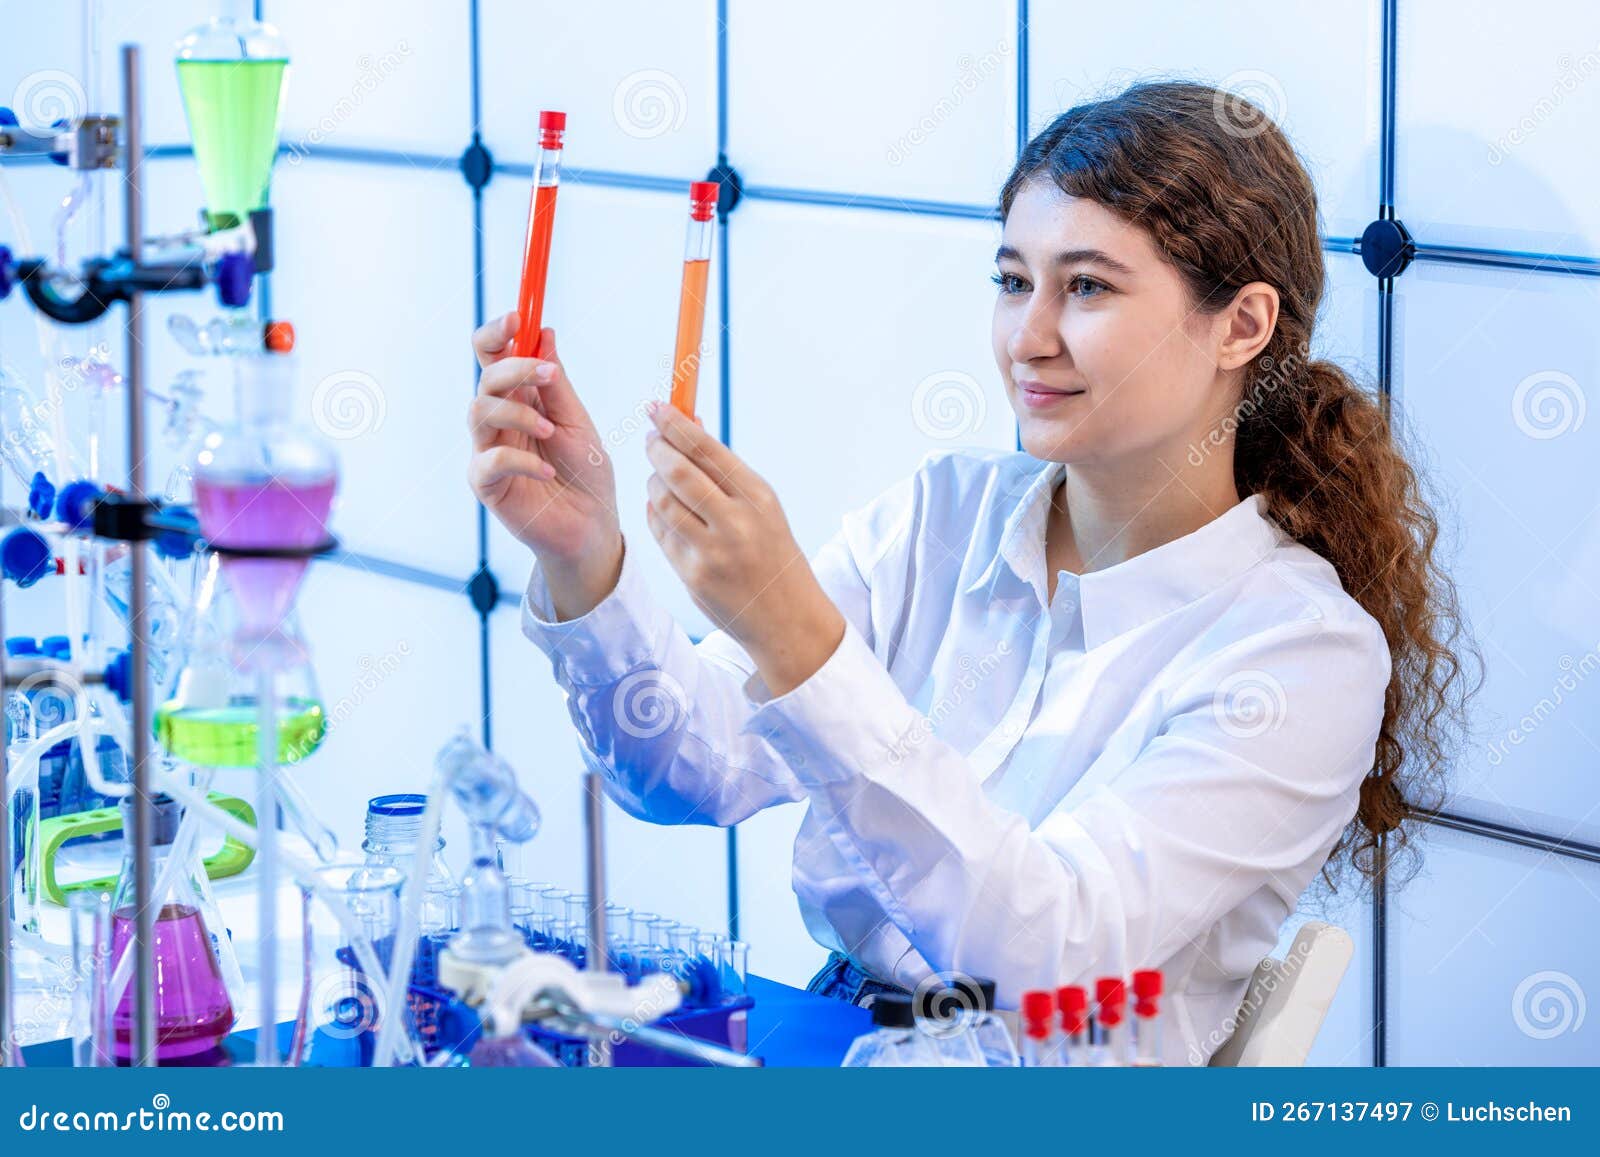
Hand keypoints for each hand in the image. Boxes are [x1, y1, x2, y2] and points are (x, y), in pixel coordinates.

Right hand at [468, 313, 620, 616]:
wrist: (592, 525)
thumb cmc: (586, 474)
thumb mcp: (578, 421)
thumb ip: (557, 383)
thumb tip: (545, 333)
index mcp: (521, 398)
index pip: (494, 355)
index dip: (497, 333)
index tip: (517, 317)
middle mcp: (500, 420)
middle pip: (486, 378)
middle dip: (515, 369)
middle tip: (548, 376)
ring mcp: (488, 450)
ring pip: (480, 412)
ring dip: (518, 415)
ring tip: (551, 431)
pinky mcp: (486, 483)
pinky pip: (489, 460)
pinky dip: (521, 461)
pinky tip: (548, 472)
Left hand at [643, 401, 844, 696]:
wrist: (787, 617)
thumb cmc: (772, 551)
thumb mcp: (762, 506)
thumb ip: (724, 470)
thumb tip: (689, 424)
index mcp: (758, 497)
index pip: (706, 449)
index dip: (674, 423)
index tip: (655, 407)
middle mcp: (737, 523)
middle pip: (678, 472)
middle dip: (657, 449)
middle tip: (650, 440)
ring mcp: (713, 552)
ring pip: (662, 501)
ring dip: (653, 483)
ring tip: (659, 478)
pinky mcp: (693, 576)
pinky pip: (660, 533)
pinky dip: (655, 514)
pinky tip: (663, 510)